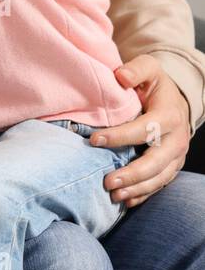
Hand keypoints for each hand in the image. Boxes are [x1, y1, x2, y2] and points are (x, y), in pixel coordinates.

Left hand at [89, 54, 192, 206]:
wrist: (175, 100)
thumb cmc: (154, 84)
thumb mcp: (149, 68)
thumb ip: (136, 69)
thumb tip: (121, 76)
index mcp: (169, 116)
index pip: (144, 129)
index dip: (119, 136)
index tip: (93, 140)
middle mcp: (176, 139)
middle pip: (155, 162)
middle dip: (132, 173)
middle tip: (107, 182)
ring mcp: (176, 156)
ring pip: (159, 178)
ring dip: (137, 189)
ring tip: (114, 195)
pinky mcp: (171, 166)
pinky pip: (160, 184)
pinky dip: (143, 194)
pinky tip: (126, 201)